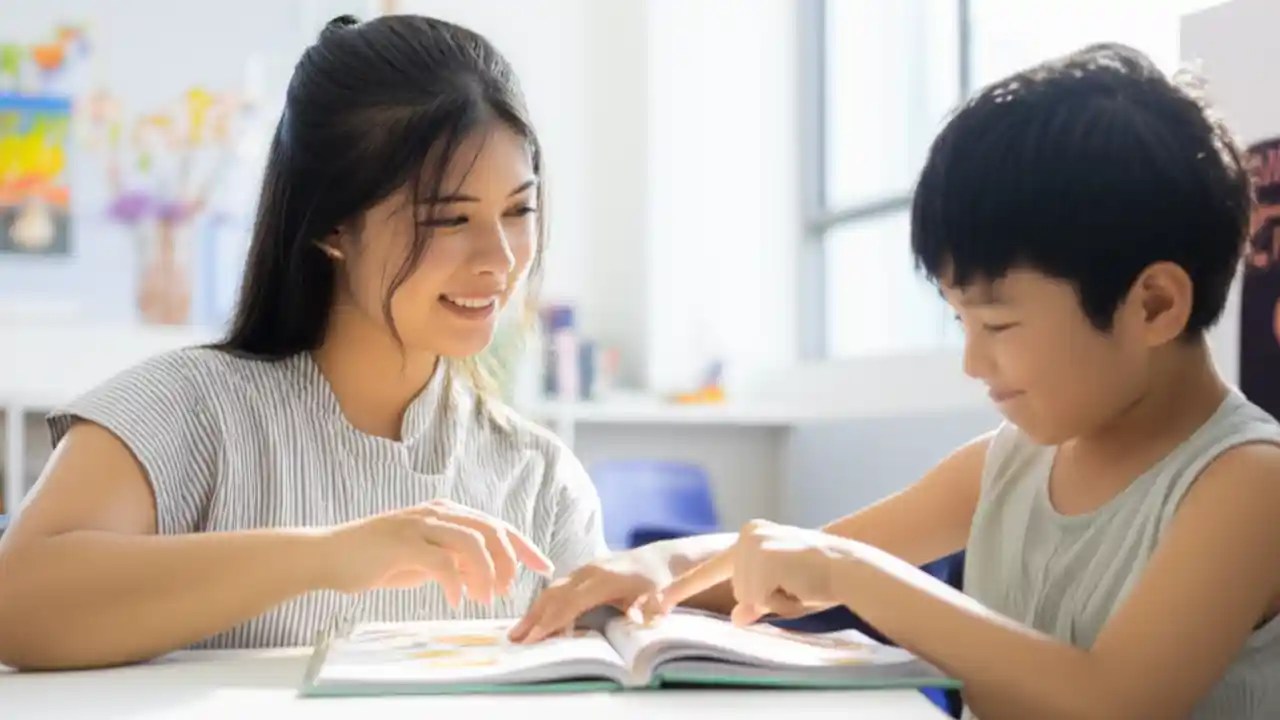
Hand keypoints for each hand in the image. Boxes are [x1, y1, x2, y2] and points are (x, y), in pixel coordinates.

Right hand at [318, 499, 552, 605]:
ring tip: (485, 598)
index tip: (545, 567)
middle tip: (511, 590)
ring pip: (473, 542)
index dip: (525, 546)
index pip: (497, 525)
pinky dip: (456, 583)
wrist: (330, 555)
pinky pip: (442, 562)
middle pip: (492, 530)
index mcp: (447, 513)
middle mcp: (438, 512)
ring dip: (486, 573)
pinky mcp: (403, 542)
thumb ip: (457, 562)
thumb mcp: (426, 560)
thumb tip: (487, 576)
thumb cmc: (379, 559)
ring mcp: (420, 524)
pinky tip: (456, 601)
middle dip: (511, 561)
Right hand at [508, 547, 672, 642]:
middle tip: (514, 639)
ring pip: (553, 591)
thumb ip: (652, 606)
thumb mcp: (662, 593)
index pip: (570, 602)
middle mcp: (589, 571)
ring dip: (534, 612)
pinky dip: (544, 605)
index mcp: (604, 578)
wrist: (662, 558)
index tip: (533, 639)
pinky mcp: (584, 574)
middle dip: (533, 617)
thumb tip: (641, 618)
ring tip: (516, 633)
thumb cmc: (660, 580)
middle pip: (554, 595)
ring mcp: (585, 571)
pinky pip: (559, 589)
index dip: (551, 621)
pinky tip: (536, 622)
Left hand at [661, 520, 856, 625]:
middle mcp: (748, 535)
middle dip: (764, 598)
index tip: (655, 602)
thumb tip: (737, 617)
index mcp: (750, 536)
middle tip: (795, 585)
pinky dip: (780, 601)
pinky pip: (761, 599)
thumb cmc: (817, 579)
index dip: (681, 588)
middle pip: (737, 589)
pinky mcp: (765, 558)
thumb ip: (754, 598)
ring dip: (774, 600)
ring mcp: (755, 545)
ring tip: (799, 584)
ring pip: (748, 596)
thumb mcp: (778, 589)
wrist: (849, 566)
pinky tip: (799, 584)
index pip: (710, 568)